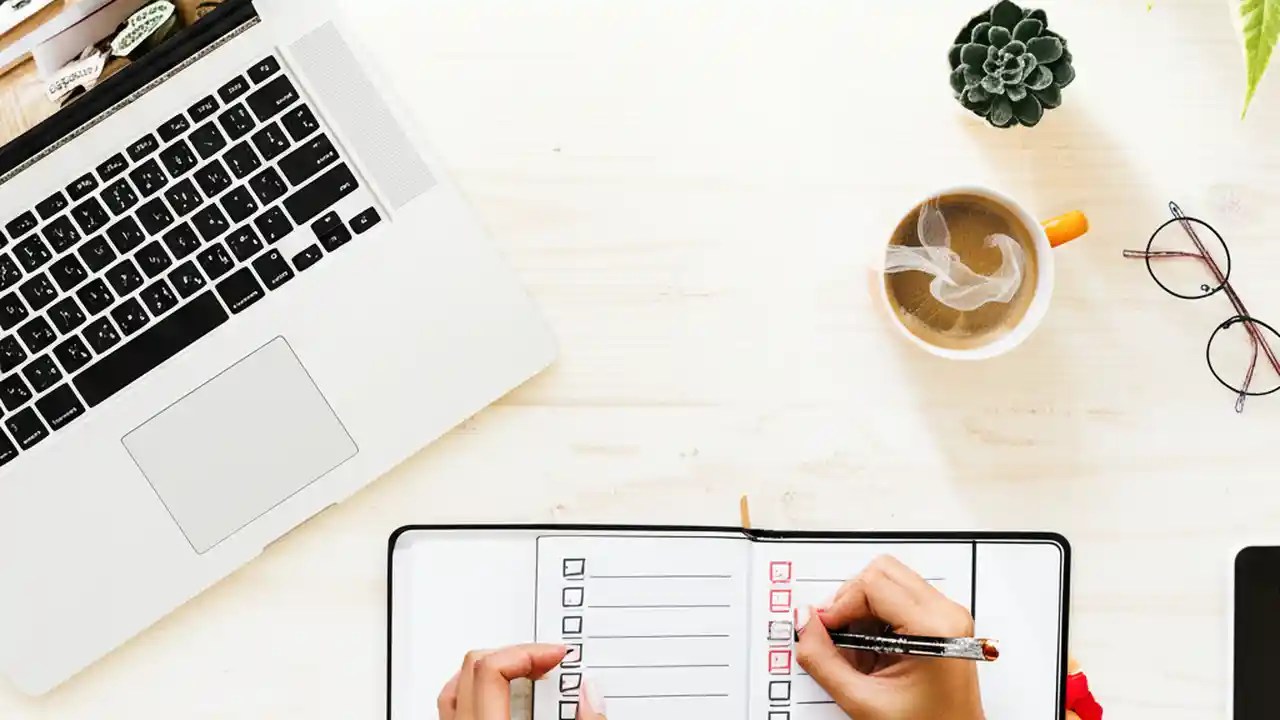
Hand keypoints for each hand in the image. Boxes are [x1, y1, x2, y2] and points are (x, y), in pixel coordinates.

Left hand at [437, 644, 606, 719]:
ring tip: (526, 674)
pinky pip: (453, 708)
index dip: (528, 653)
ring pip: (455, 688)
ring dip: (491, 670)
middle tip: (548, 662)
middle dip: (515, 655)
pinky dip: (476, 692)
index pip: (491, 671)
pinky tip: (504, 700)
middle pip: (472, 669)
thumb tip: (590, 695)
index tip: (557, 655)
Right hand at [795, 555, 985, 719]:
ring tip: (856, 646)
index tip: (823, 627)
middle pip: (882, 571)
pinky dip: (875, 614)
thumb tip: (804, 623)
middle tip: (835, 632)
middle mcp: (947, 613)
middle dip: (849, 599)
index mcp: (934, 629)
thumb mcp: (864, 701)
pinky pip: (899, 595)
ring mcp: (947, 614)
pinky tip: (872, 647)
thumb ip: (824, 661)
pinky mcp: (942, 619)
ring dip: (861, 606)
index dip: (839, 604)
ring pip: (889, 578)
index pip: (872, 584)